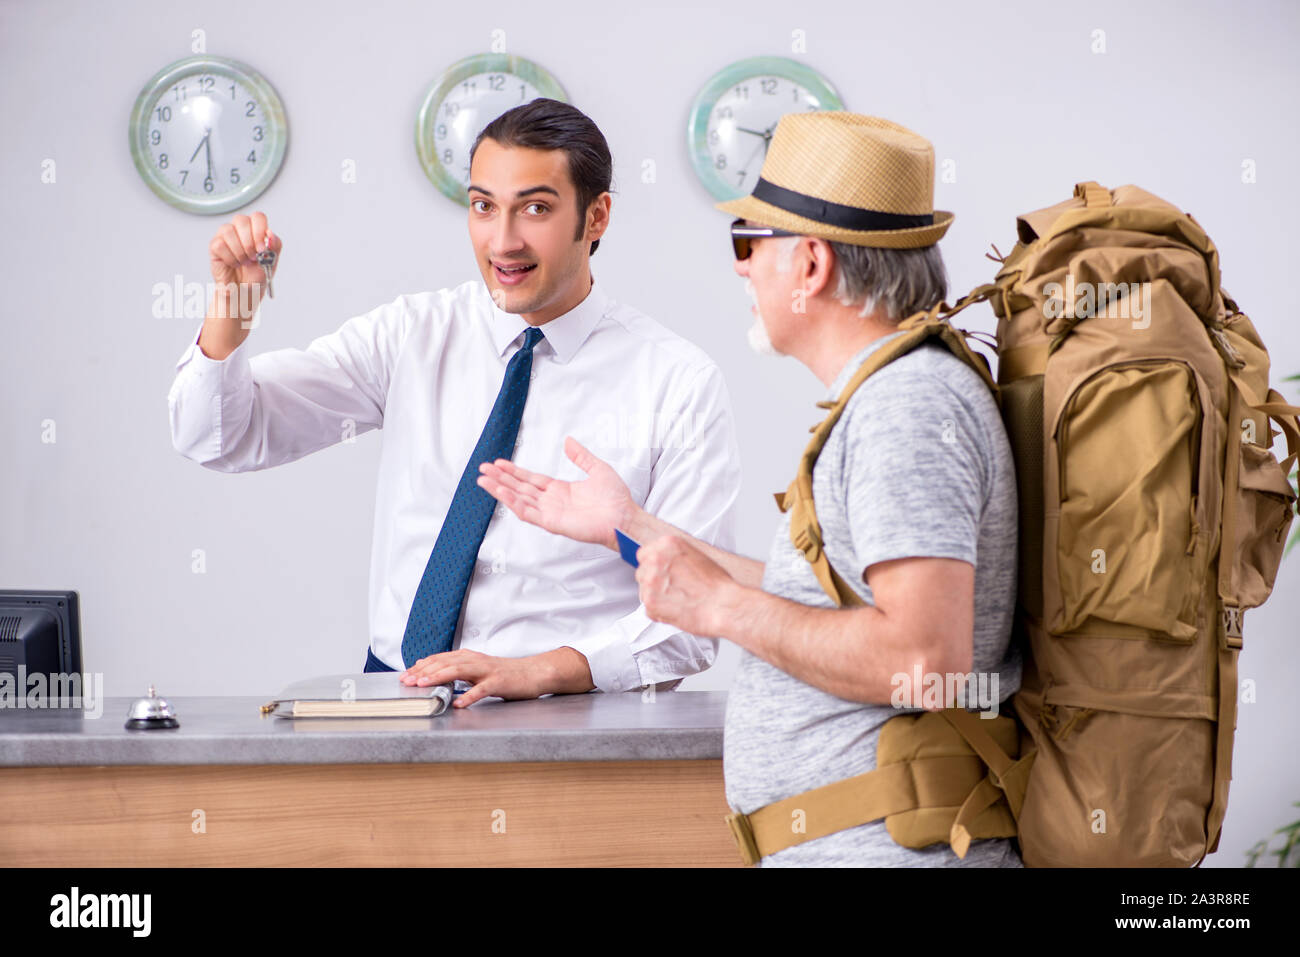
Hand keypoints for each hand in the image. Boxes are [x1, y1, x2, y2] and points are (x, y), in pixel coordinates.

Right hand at [209, 210, 279, 305]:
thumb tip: (271, 234)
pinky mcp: (214, 246)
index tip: (262, 248)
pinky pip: (220, 245)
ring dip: (239, 251)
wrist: (244, 291)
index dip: (260, 230)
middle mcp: (239, 229)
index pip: (258, 217)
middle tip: (254, 258)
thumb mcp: (271, 261)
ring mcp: (225, 236)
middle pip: (241, 220)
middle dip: (249, 241)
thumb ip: (275, 246)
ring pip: (228, 230)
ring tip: (244, 262)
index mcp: (255, 229)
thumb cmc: (256, 275)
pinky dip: (230, 258)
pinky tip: (234, 264)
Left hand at [400, 647, 591, 707]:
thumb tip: (434, 674)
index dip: (422, 666)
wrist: (535, 673)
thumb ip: (459, 671)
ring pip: (460, 671)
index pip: (441, 658)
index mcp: (470, 657)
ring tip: (425, 685)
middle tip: (408, 680)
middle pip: (446, 662)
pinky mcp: (500, 683)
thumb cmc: (506, 675)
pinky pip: (482, 690)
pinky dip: (469, 697)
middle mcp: (477, 661)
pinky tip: (458, 704)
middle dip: (425, 671)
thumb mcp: (479, 670)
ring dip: (440, 677)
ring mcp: (488, 671)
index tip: (406, 674)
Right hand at [477, 436, 631, 550]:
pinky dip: (514, 503)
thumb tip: (568, 440)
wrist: (624, 516)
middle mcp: (551, 501)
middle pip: (519, 488)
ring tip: (483, 480)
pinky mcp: (552, 522)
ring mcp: (550, 512)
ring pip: (519, 499)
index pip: (530, 479)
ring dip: (500, 490)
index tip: (498, 463)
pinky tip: (502, 493)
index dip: (514, 471)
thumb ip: (580, 456)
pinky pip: (528, 513)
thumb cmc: (615, 498)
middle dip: (500, 478)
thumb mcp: (597, 468)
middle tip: (483, 469)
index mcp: (559, 490)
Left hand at [635, 536, 739, 637]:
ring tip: (677, 600)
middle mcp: (656, 560)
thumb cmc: (717, 585)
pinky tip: (675, 610)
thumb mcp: (697, 556)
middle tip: (672, 589)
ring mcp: (650, 581)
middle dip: (654, 582)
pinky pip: (648, 609)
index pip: (644, 553)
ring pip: (643, 591)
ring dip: (656, 597)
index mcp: (667, 545)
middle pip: (642, 572)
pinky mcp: (650, 602)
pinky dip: (659, 613)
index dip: (653, 566)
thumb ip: (675, 556)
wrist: (723, 605)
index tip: (660, 573)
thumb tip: (666, 563)